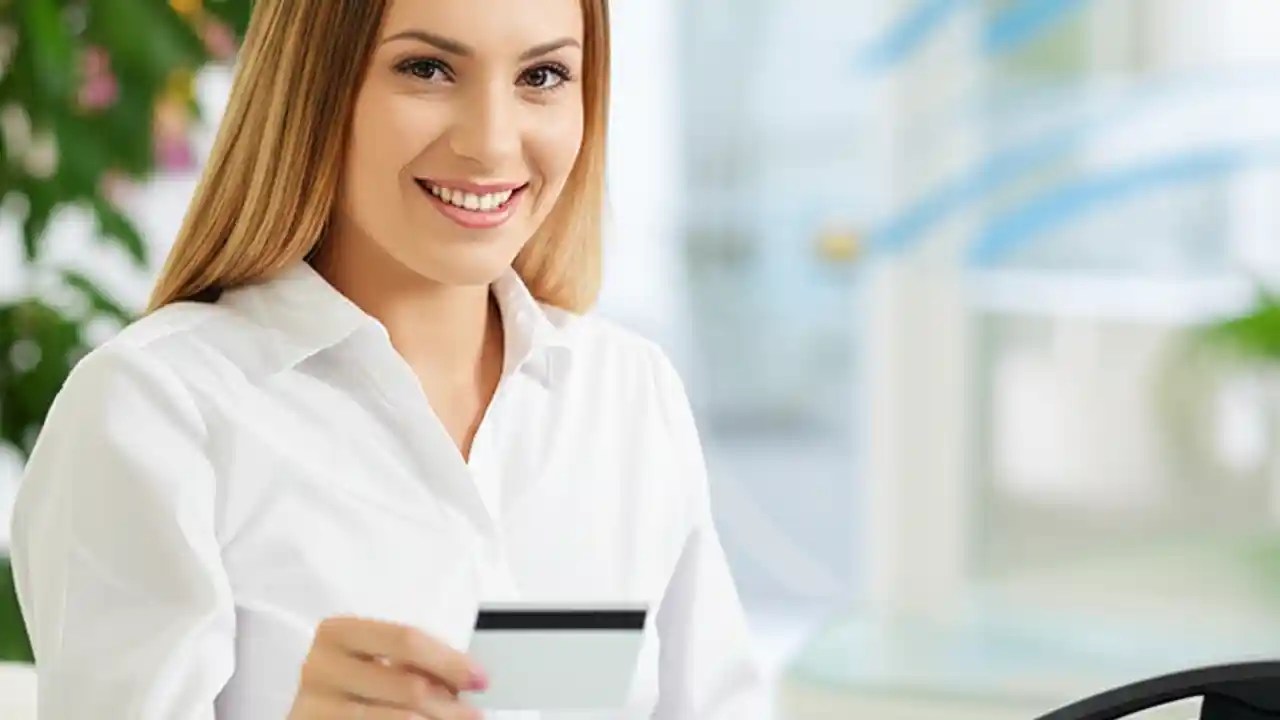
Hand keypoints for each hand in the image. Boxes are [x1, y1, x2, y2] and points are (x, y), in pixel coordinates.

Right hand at [287, 616, 486, 719]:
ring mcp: (313, 707)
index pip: (405, 640)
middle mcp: (320, 667)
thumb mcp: (373, 661)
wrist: (310, 711)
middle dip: (450, 705)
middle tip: (475, 714)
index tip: (480, 678)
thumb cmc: (348, 682)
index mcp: (339, 633)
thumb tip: (462, 678)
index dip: (449, 661)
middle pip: (408, 687)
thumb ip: (410, 663)